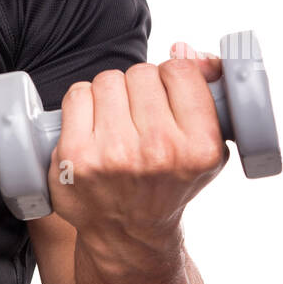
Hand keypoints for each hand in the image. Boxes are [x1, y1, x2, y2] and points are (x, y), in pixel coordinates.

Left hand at [47, 41, 230, 244]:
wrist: (129, 233)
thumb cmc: (169, 182)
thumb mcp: (206, 147)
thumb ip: (206, 93)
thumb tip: (185, 49)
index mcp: (199, 148)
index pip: (180, 71)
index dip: (173, 77)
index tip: (169, 95)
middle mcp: (158, 152)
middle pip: (142, 73)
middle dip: (141, 87)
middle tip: (141, 116)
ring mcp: (114, 155)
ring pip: (109, 80)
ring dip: (111, 94)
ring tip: (117, 122)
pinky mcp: (76, 156)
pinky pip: (78, 94)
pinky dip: (83, 103)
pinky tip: (93, 127)